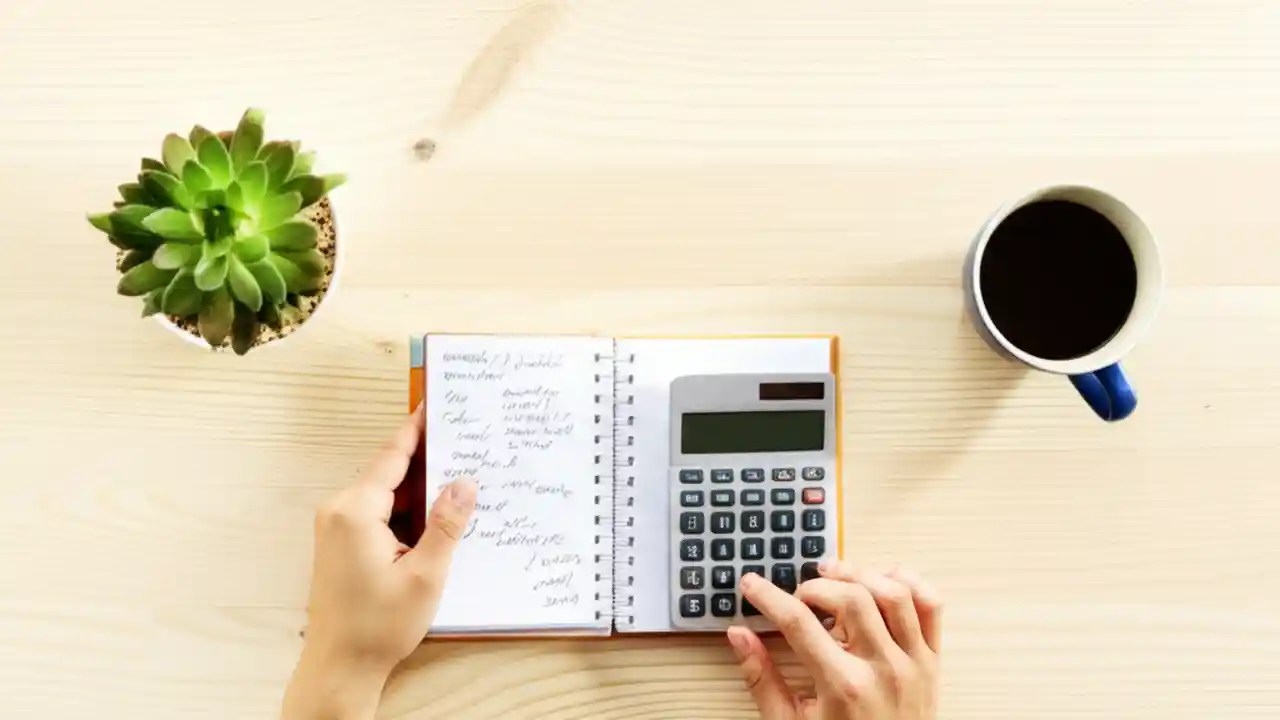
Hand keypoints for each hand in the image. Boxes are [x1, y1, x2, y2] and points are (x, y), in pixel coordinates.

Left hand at [281, 408, 475, 719]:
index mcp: (355, 511)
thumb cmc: (378, 627)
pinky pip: (376, 512)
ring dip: (418, 489)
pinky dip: (405, 509)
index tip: (435, 404)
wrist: (339, 667)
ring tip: (458, 480)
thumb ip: (446, 524)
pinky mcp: (340, 543)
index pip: (392, 456)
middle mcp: (339, 511)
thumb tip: (464, 483)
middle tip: (464, 443)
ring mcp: (335, 527)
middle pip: (389, 472)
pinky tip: (434, 517)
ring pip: (385, 494)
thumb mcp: (425, 575)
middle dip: (427, 460)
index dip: (417, 429)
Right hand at [727, 563, 941, 719]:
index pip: (798, 623)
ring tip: (836, 574)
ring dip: (860, 574)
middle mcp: (883, 669)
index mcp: (844, 687)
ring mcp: (914, 663)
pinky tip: (883, 579)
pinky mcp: (933, 661)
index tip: (752, 584)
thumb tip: (738, 635)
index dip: (769, 597)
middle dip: (817, 585)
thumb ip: (762, 679)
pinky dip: (910, 582)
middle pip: (850, 598)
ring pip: (893, 593)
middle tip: (798, 592)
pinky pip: (931, 606)